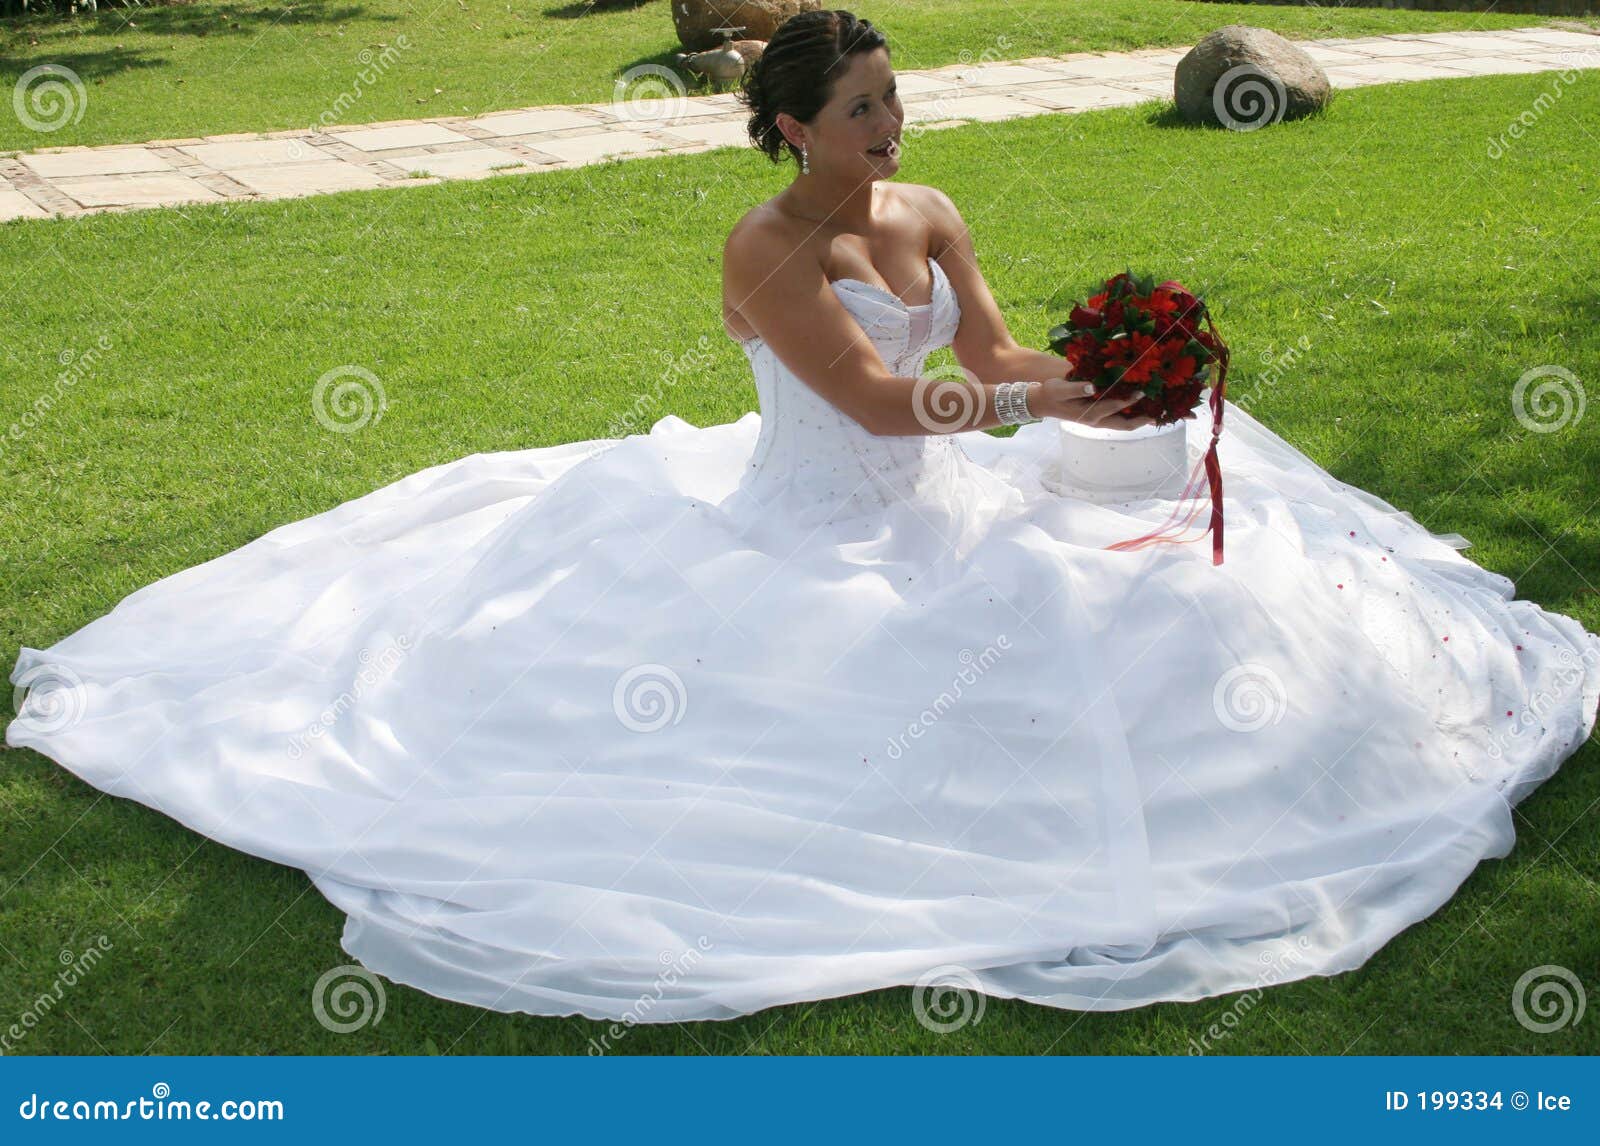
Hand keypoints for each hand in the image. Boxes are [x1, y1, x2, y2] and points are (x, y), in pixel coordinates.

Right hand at [1030, 377, 1159, 429]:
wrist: (1042, 402)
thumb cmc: (1051, 393)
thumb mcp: (1060, 389)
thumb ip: (1076, 388)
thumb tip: (1092, 386)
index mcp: (1089, 414)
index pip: (1114, 407)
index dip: (1130, 400)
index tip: (1144, 391)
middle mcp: (1097, 421)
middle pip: (1126, 425)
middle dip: (1144, 419)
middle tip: (1162, 412)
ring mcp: (1099, 421)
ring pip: (1125, 424)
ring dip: (1142, 419)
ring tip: (1159, 411)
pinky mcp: (1100, 417)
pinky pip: (1121, 420)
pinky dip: (1134, 415)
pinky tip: (1144, 407)